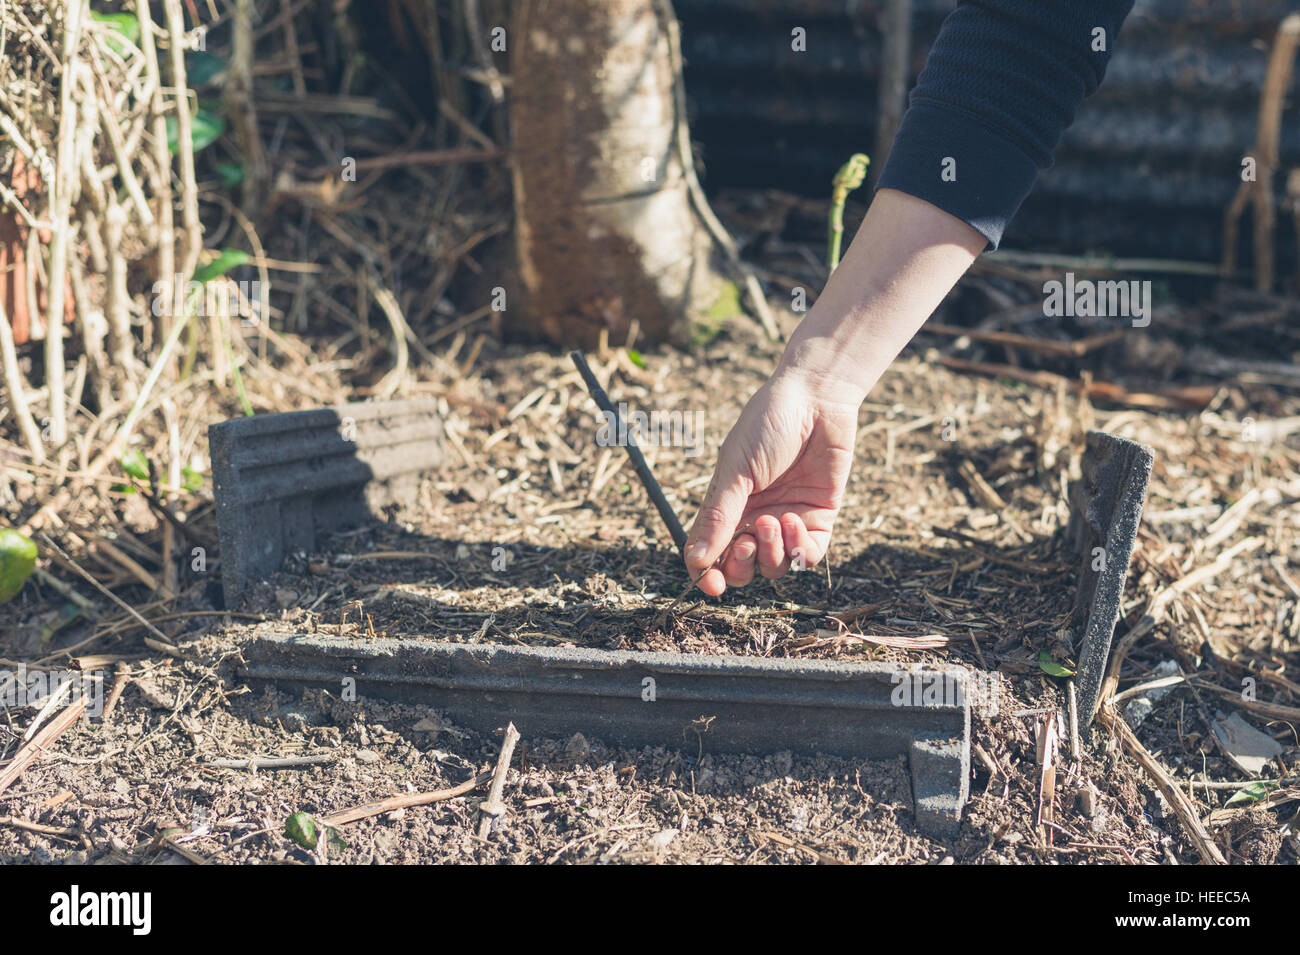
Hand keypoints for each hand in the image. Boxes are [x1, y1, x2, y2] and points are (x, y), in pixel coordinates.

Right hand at [683, 371, 858, 595]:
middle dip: (743, 566)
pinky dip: (799, 549)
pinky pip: (808, 555)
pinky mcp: (820, 518)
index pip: (712, 555)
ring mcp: (787, 521)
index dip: (709, 577)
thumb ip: (718, 517)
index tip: (711, 586)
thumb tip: (696, 561)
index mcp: (728, 508)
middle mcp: (755, 519)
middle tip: (747, 542)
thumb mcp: (735, 471)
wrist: (816, 400)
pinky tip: (794, 521)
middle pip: (743, 569)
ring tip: (775, 520)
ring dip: (772, 553)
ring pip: (775, 567)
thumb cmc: (767, 425)